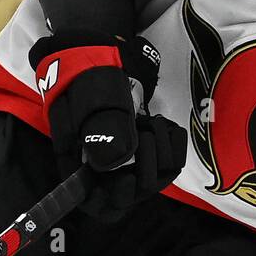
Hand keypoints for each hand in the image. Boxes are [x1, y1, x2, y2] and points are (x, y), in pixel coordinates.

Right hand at [30, 31, 186, 222]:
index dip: (115, 200)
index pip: (99, 203)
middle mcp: (107, 167)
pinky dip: (173, 141)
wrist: (99, 52)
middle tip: (141, 134)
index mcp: (82, 164)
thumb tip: (117, 162)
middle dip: (145, 166)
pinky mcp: (151, 145)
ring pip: (158, 176)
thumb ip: (101, 130)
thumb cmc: (87, 77)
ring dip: (160, 149)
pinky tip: (159, 122)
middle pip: (135, 192)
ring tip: (149, 122)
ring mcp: (131, 157)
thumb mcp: (89, 100)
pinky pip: (174, 159)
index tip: (128, 179)